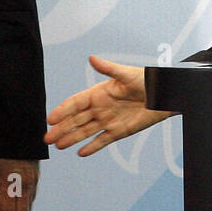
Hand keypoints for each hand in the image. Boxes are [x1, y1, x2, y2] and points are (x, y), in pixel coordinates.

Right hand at [44, 55, 173, 156]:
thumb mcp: (126, 73)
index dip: (63, 110)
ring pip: (85, 131)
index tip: (51, 118)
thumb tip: (92, 58)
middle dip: (61, 129)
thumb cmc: (146, 80)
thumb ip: (108, 68)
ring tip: (58, 145)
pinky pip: (102, 140)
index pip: (76, 103)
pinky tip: (80, 152)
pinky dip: (92, 147)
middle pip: (76, 120)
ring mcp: (108, 120)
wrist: (164, 95)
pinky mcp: (118, 131)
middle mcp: (100, 108)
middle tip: (47, 138)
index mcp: (98, 93)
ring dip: (72, 138)